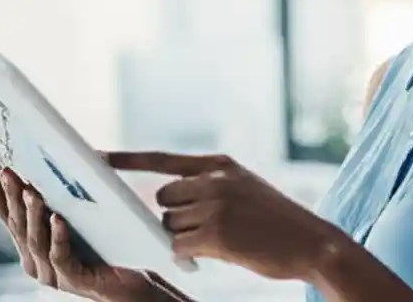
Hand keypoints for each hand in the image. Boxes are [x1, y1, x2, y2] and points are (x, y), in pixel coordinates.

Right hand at [0, 158, 187, 301]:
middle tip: (6, 170)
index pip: (7, 212)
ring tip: (30, 190)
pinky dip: (58, 236)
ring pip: (35, 239)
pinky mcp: (74, 280)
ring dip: (31, 213)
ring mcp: (52, 273)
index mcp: (31, 242)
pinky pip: (60, 256)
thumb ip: (69, 193)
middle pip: (16, 223)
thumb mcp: (84, 215)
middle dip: (9, 195)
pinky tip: (58, 218)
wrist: (135, 282)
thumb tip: (69, 152)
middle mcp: (35, 259)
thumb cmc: (109, 247)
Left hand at [107, 152, 341, 281]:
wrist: (313, 243)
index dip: (128, 159)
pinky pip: (178, 247)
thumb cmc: (277, 221)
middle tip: (197, 228)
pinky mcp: (217, 235)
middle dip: (172, 216)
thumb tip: (168, 202)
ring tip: (215, 241)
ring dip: (182, 238)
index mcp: (220, 165)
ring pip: (168, 225)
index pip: (163, 159)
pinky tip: (209, 255)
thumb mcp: (246, 187)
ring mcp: (215, 207)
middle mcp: (215, 180)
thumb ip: (210, 186)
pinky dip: (187, 255)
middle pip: (162, 199)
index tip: (99, 157)